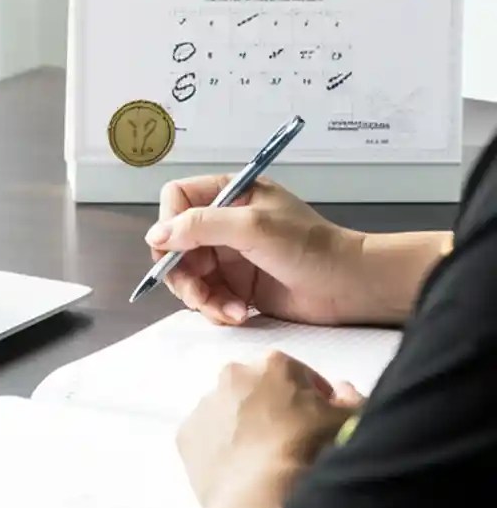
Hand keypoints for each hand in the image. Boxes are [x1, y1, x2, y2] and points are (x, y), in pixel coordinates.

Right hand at [145, 175, 364, 325]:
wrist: (350, 287)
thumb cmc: (312, 248)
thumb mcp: (252, 227)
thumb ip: (201, 225)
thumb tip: (156, 235)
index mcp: (230, 193)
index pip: (177, 199)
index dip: (169, 224)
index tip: (175, 250)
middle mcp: (225, 222)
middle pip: (175, 243)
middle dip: (181, 272)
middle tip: (196, 293)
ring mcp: (229, 255)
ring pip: (187, 274)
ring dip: (199, 296)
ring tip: (224, 310)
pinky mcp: (236, 285)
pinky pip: (206, 296)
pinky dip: (215, 309)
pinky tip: (238, 314)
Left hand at [176, 350, 362, 507]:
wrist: (262, 490)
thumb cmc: (310, 449)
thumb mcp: (350, 420)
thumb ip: (350, 398)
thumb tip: (342, 389)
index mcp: (273, 363)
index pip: (298, 374)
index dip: (312, 396)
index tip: (318, 417)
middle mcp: (233, 374)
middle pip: (259, 387)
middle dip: (273, 404)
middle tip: (289, 435)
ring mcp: (206, 403)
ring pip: (229, 408)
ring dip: (244, 423)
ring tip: (262, 453)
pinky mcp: (187, 432)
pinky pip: (208, 434)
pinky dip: (221, 444)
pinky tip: (239, 464)